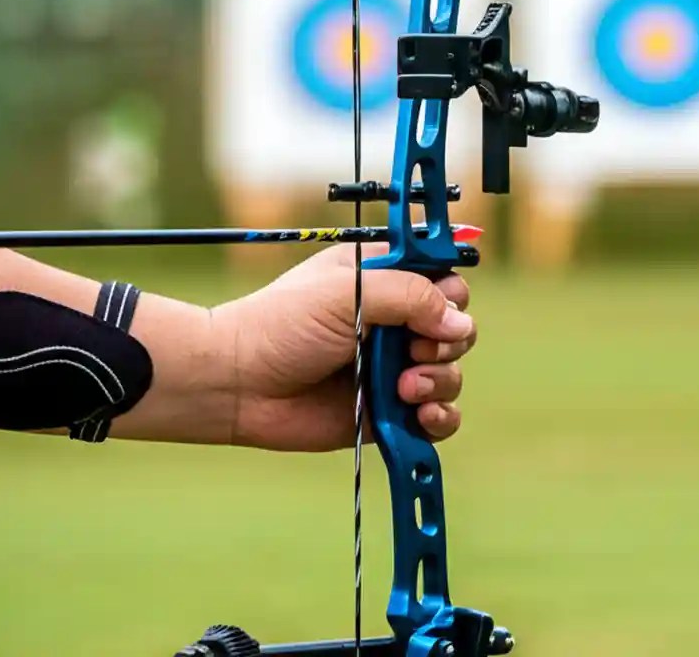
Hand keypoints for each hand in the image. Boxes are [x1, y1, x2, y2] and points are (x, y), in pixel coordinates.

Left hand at [212, 245, 476, 451]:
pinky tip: (421, 416)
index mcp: (384, 281)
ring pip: (450, 374)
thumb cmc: (281, 325)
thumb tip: (460, 324)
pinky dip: (441, 418)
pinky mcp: (388, 413)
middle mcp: (393, 325)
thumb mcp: (350, 292)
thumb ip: (411, 297)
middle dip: (447, 343)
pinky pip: (437, 418)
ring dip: (440, 382)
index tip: (436, 307)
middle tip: (413, 350)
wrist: (238, 385)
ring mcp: (392, 370)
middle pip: (457, 330)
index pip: (445, 280)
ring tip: (403, 389)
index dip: (450, 295)